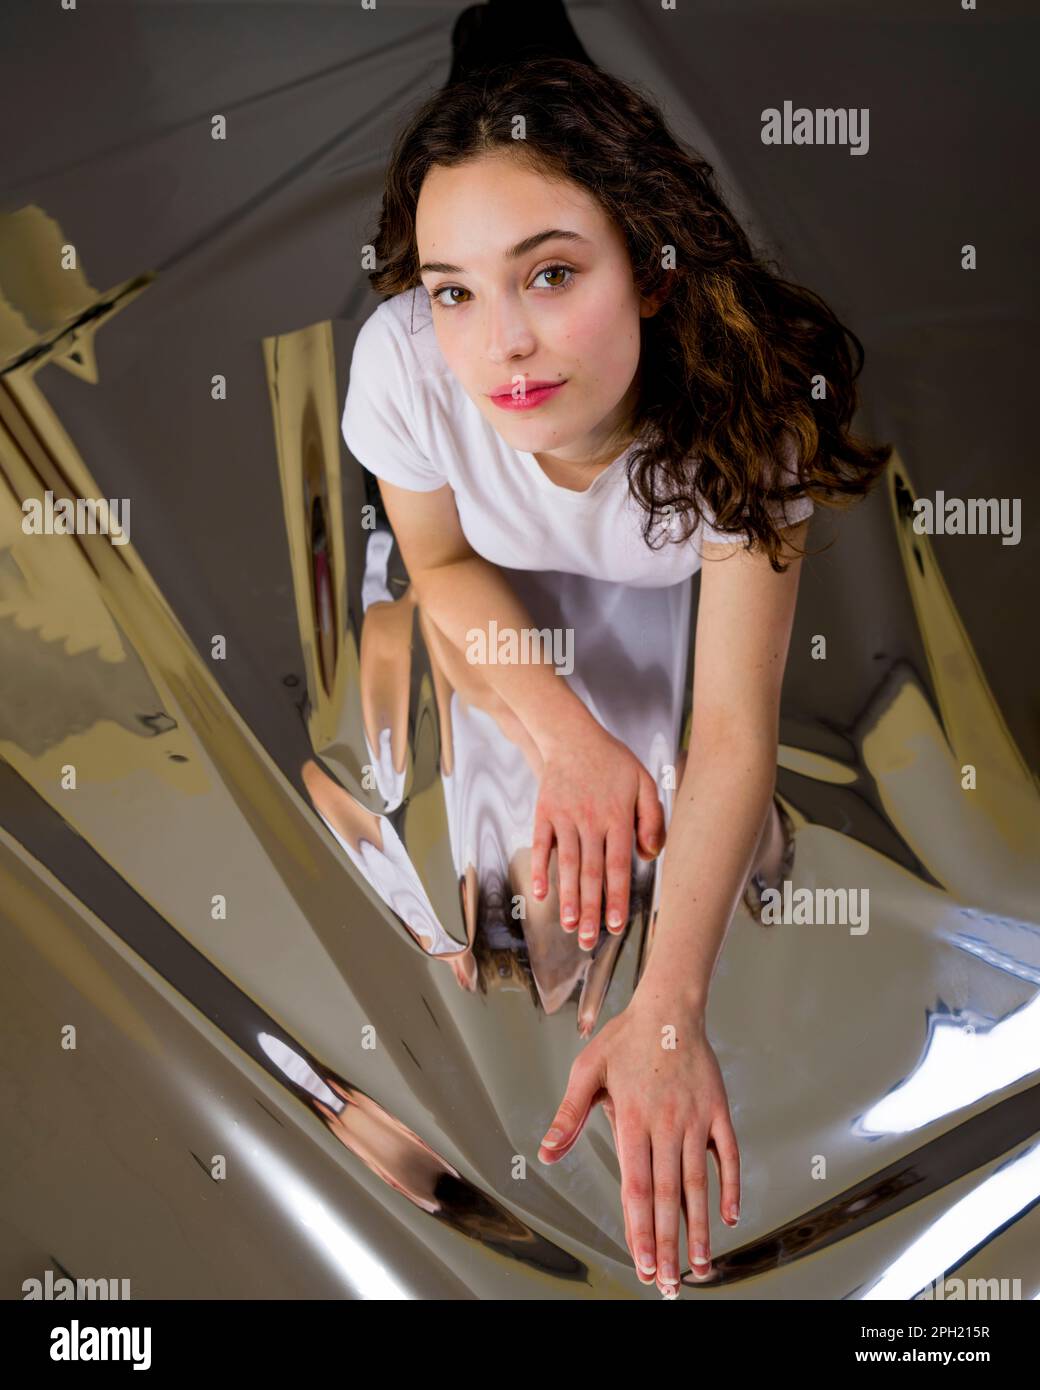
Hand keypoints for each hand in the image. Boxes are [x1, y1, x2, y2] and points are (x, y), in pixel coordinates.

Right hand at [530, 720, 665, 947]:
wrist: (572, 735)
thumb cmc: (612, 762)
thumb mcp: (644, 782)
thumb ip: (652, 818)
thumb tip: (649, 853)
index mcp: (617, 817)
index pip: (619, 865)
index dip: (617, 897)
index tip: (615, 924)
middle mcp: (590, 820)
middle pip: (591, 873)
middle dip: (590, 909)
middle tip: (588, 940)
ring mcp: (565, 817)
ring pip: (567, 865)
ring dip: (567, 898)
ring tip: (568, 924)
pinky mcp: (544, 813)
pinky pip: (540, 846)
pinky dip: (539, 870)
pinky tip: (540, 894)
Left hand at [537, 993, 739, 1295]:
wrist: (668, 1007)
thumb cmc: (624, 1039)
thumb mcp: (587, 1070)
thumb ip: (568, 1115)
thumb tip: (545, 1154)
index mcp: (632, 1118)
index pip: (637, 1186)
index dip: (639, 1228)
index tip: (642, 1263)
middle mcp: (667, 1123)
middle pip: (668, 1194)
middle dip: (668, 1243)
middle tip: (669, 1283)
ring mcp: (696, 1118)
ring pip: (699, 1182)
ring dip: (700, 1228)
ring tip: (701, 1266)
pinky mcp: (718, 1109)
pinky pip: (728, 1155)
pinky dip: (730, 1187)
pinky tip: (729, 1217)